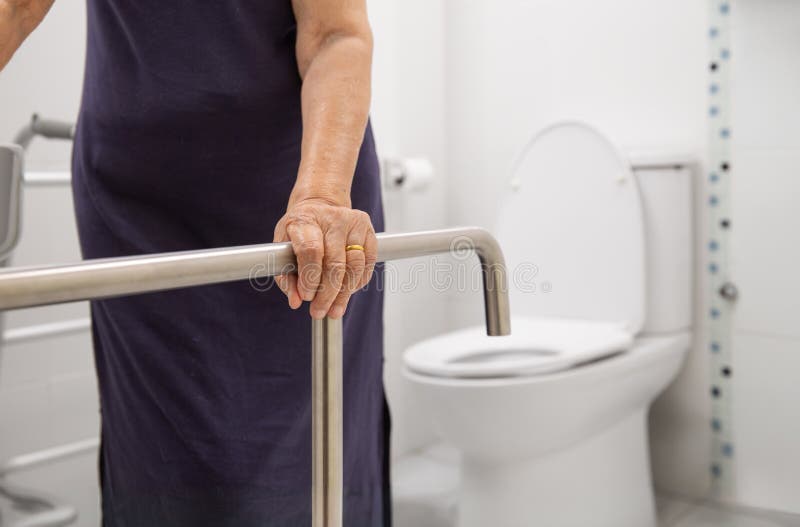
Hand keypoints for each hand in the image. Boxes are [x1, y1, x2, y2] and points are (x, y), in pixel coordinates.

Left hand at [273, 198, 377, 318]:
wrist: (321, 207)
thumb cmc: (300, 231)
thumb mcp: (283, 248)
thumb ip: (286, 276)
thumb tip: (296, 301)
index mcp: (306, 220)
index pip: (311, 251)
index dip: (310, 278)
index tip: (306, 297)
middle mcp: (332, 218)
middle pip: (335, 263)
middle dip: (327, 294)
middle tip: (319, 311)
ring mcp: (353, 223)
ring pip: (355, 266)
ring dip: (344, 293)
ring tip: (334, 309)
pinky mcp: (369, 231)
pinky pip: (367, 265)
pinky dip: (357, 283)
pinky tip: (346, 292)